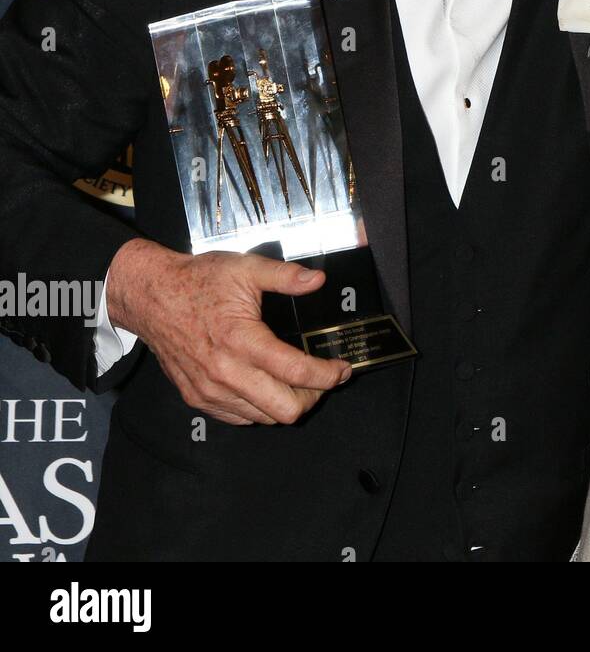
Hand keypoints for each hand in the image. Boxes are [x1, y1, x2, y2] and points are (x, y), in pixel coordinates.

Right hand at [106, 238, 351, 425]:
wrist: (151, 297)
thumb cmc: (198, 281)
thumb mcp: (245, 268)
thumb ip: (285, 276)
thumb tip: (318, 281)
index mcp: (242, 340)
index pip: (296, 372)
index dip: (327, 375)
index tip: (342, 370)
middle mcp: (225, 373)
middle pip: (285, 410)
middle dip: (312, 396)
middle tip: (322, 378)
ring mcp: (210, 390)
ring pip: (264, 418)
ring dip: (287, 403)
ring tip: (298, 381)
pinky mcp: (198, 398)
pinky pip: (239, 418)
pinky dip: (260, 408)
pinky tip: (267, 386)